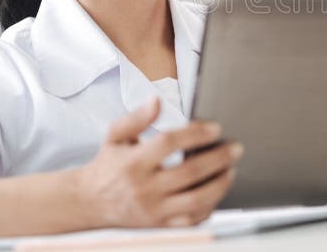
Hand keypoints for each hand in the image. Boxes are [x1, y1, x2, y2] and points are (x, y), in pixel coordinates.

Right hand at [73, 98, 242, 227]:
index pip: (169, 144)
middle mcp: (144, 188)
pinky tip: (218, 191)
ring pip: (195, 201)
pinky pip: (191, 220)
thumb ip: (137, 117)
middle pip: (189, 173)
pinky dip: (210, 206)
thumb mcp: (116, 135)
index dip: (195, 134)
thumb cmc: (109, 163)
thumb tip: (156, 100)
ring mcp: (153, 210)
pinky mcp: (160, 225)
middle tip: (236, 148)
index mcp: (133, 162)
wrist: (90, 202)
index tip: (216, 128)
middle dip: (219, 159)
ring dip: (220, 184)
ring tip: (232, 170)